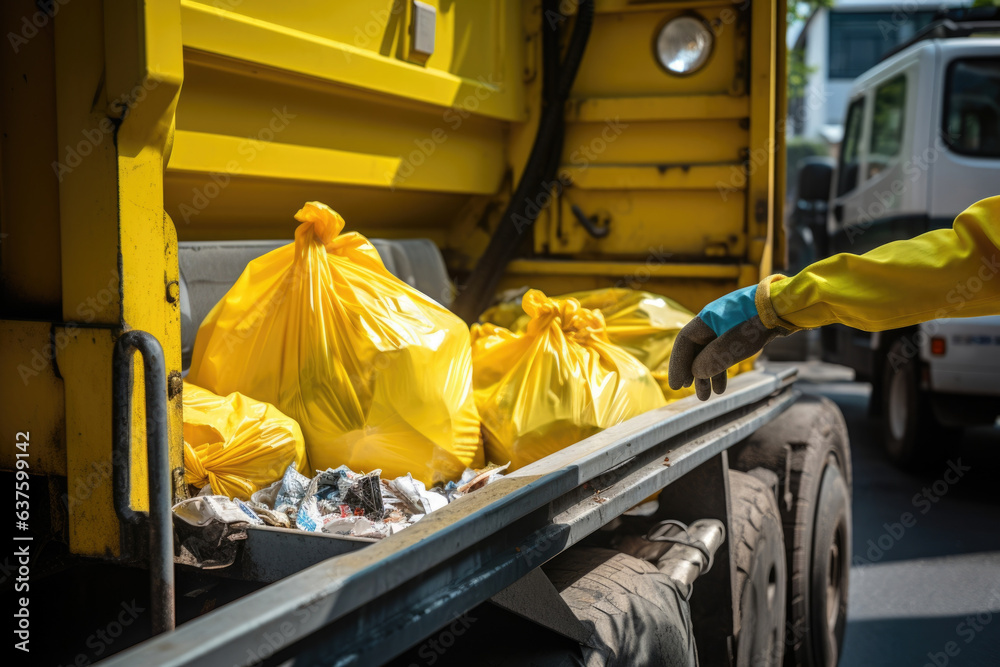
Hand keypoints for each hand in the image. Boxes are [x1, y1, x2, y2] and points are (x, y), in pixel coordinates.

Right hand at [668, 283, 791, 399]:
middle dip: (693, 373)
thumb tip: (696, 373)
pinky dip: (721, 370)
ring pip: (711, 354)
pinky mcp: (740, 333)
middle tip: (689, 392)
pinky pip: (724, 353)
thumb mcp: (733, 344)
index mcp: (706, 319)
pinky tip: (722, 386)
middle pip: (696, 349)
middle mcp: (713, 322)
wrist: (786, 308)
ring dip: (707, 375)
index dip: (678, 365)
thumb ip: (712, 360)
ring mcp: (727, 327)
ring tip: (707, 396)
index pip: (684, 342)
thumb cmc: (758, 324)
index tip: (677, 386)